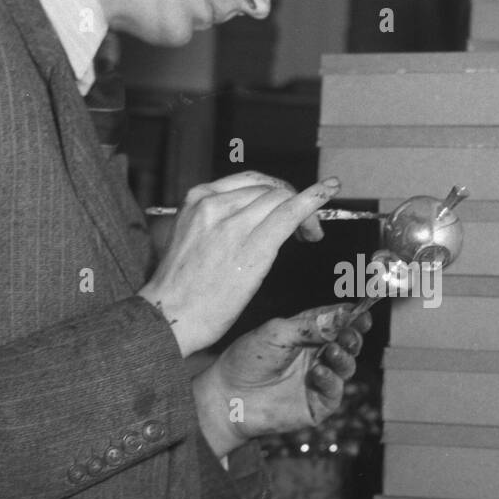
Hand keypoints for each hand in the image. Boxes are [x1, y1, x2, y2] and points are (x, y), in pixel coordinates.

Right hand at [139, 171, 337, 355]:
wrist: (169, 317)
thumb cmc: (181, 287)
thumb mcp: (192, 238)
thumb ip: (219, 221)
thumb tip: (254, 218)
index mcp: (198, 199)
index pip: (250, 182)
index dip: (275, 192)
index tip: (286, 207)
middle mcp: (214, 204)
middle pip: (269, 189)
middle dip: (293, 203)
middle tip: (306, 230)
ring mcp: (233, 224)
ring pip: (282, 199)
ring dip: (306, 212)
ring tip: (311, 235)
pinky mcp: (253, 247)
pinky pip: (290, 213)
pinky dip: (314, 199)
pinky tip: (329, 191)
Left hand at [192, 304, 371, 455]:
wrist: (228, 397)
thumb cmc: (246, 359)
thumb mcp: (275, 332)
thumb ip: (309, 325)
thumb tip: (341, 315)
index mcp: (307, 333)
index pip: (337, 321)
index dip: (352, 316)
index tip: (362, 311)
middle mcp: (317, 354)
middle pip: (348, 343)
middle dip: (354, 335)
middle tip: (352, 331)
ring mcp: (320, 380)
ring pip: (347, 366)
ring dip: (345, 356)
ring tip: (333, 351)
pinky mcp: (318, 404)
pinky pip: (335, 391)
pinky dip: (331, 380)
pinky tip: (319, 372)